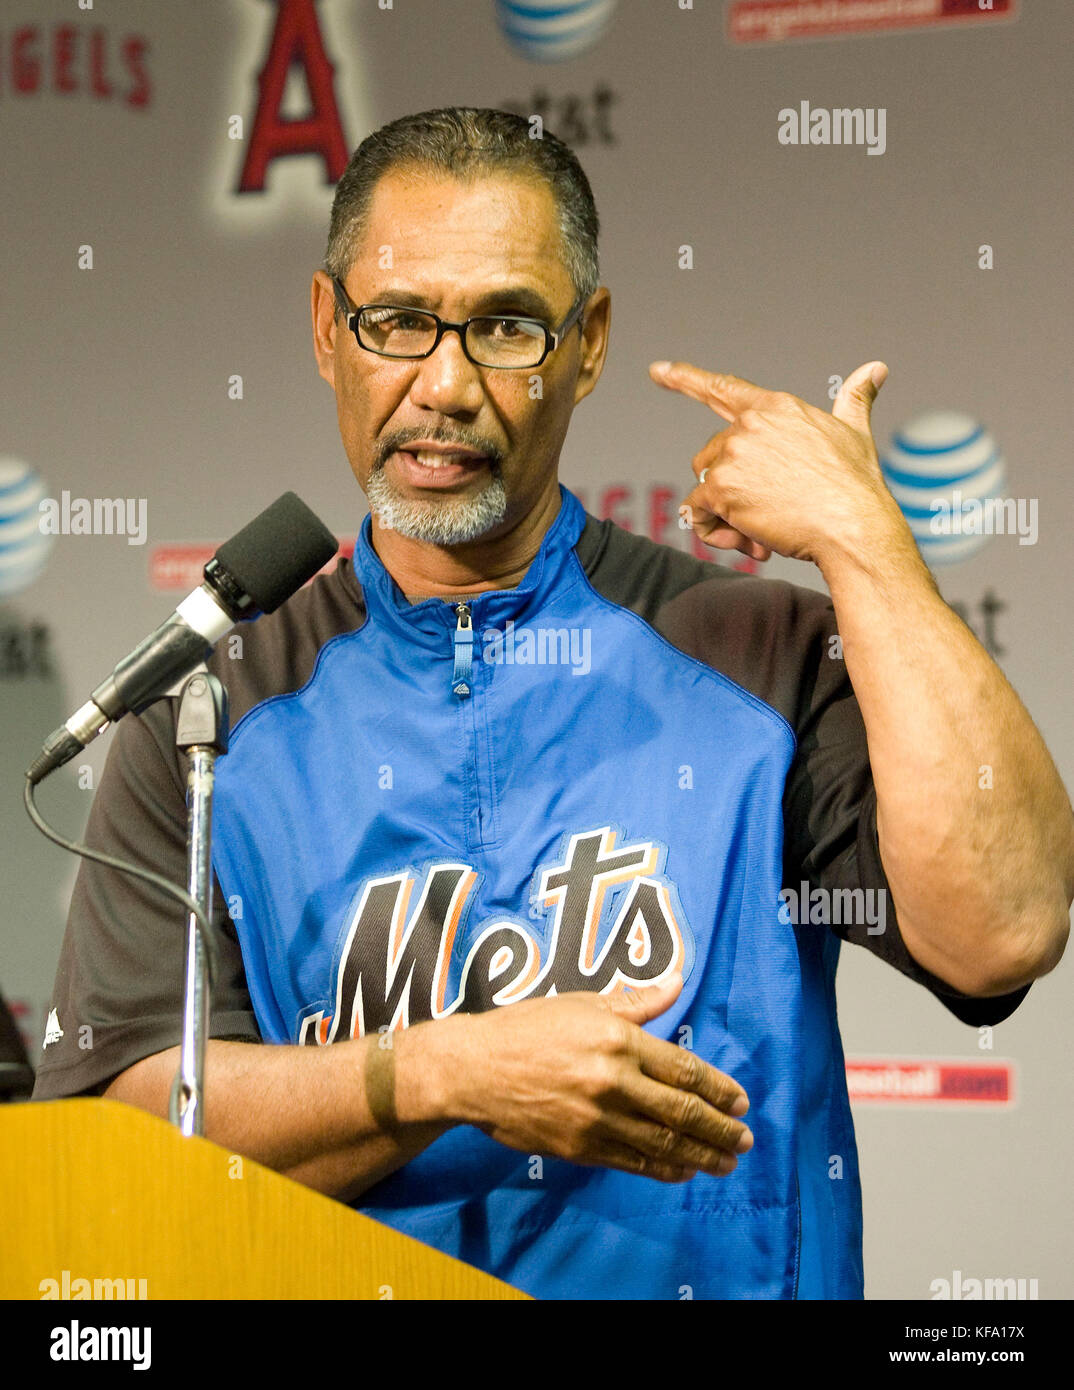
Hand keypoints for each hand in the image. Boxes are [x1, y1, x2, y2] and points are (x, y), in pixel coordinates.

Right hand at [448, 973, 751, 1182]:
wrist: (472, 1070)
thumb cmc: (526, 1028)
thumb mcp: (581, 1003)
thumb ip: (635, 1001)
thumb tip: (676, 983)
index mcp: (617, 1039)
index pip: (683, 1068)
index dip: (718, 1088)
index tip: (741, 1101)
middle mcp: (612, 1081)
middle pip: (681, 1110)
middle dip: (720, 1128)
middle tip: (744, 1139)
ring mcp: (596, 1118)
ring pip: (662, 1143)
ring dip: (701, 1155)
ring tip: (725, 1161)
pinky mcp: (579, 1147)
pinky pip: (633, 1162)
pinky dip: (664, 1170)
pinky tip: (684, 1171)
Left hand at [649, 358, 905, 568]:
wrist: (853, 526)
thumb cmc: (856, 486)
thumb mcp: (854, 433)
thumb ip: (854, 400)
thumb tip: (875, 368)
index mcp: (776, 407)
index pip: (722, 388)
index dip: (685, 378)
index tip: (657, 370)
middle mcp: (748, 425)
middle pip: (712, 457)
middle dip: (730, 488)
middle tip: (767, 516)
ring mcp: (732, 454)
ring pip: (705, 488)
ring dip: (725, 515)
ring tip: (763, 533)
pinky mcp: (720, 487)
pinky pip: (697, 512)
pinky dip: (715, 533)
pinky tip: (749, 543)